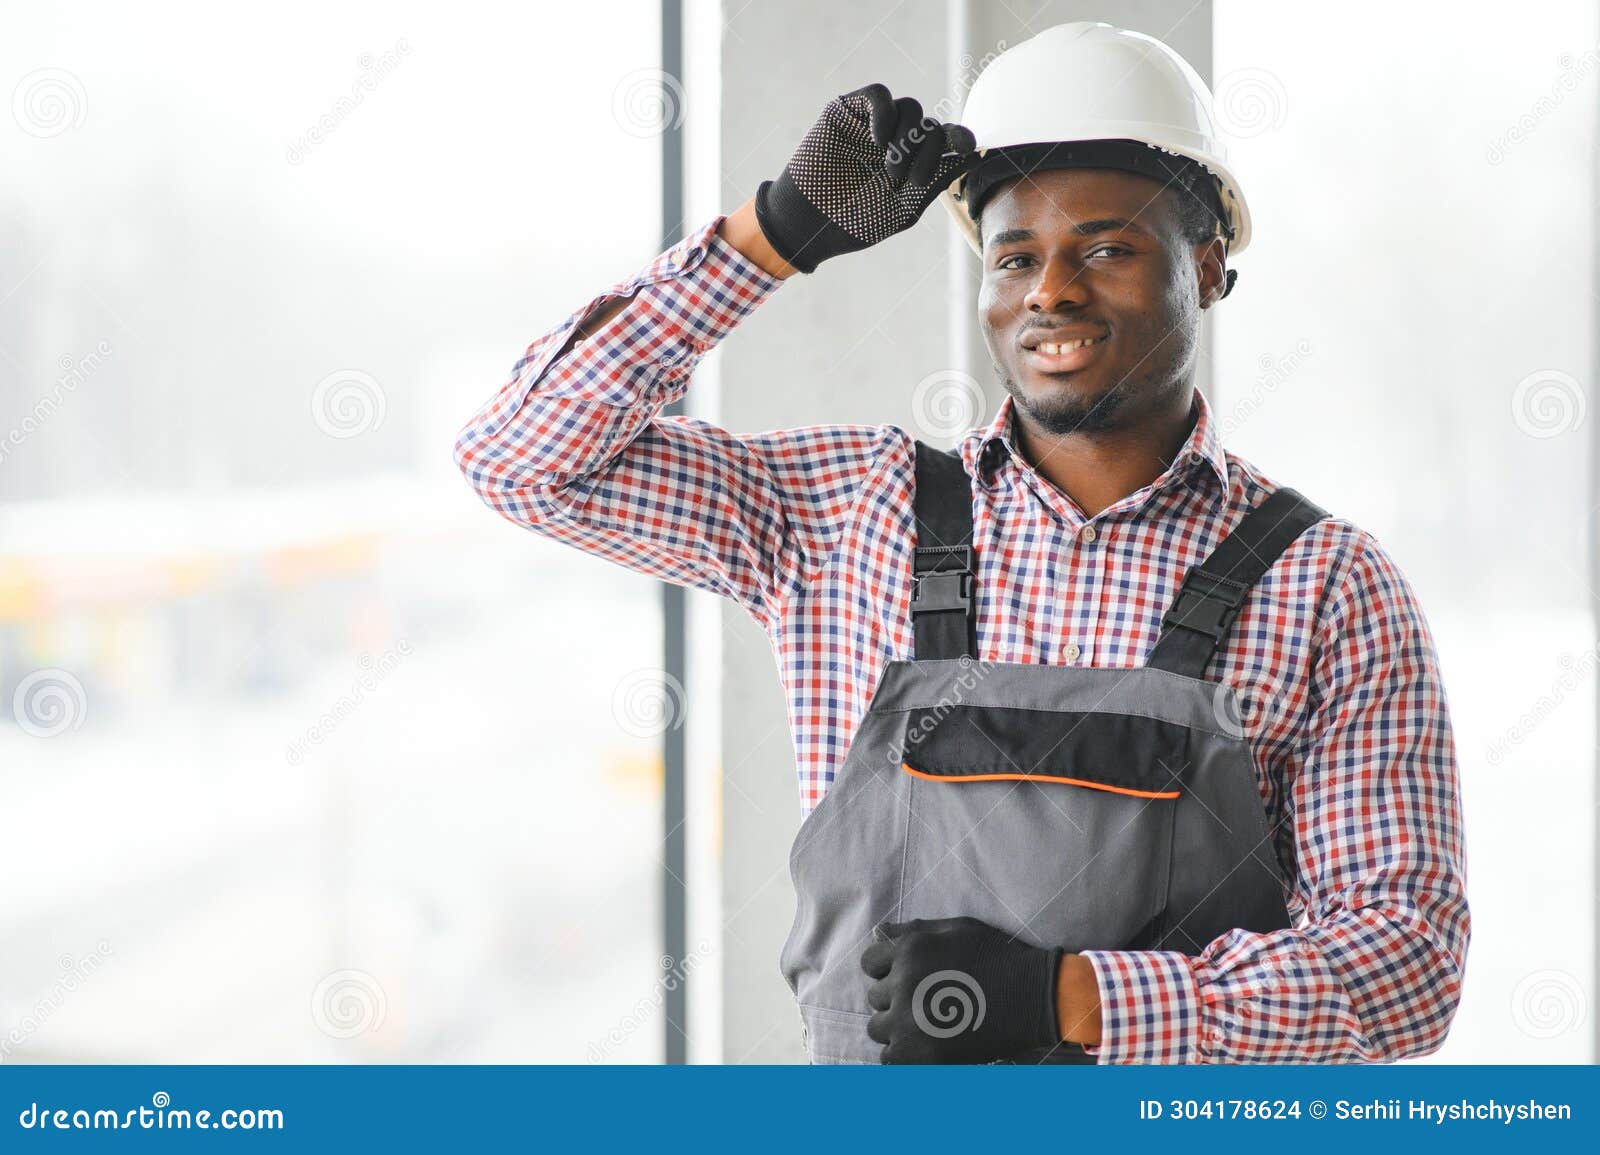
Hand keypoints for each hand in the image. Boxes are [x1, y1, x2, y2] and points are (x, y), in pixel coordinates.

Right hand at [754, 84, 975, 272]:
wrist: (809, 223)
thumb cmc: (854, 222)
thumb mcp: (903, 209)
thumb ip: (934, 182)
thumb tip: (970, 156)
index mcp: (913, 164)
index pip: (945, 140)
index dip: (960, 137)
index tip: (967, 147)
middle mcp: (897, 141)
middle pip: (930, 124)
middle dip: (926, 150)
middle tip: (903, 179)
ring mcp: (873, 126)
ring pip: (910, 107)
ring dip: (907, 137)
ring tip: (888, 167)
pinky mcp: (849, 112)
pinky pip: (878, 94)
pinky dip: (885, 112)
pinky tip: (878, 139)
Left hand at [860, 915, 1062, 1063]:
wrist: (1034, 997)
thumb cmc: (998, 957)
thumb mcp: (957, 929)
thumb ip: (914, 930)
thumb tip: (879, 933)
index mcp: (910, 950)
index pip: (870, 963)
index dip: (887, 970)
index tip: (907, 979)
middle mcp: (903, 983)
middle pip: (876, 998)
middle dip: (896, 999)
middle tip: (929, 1003)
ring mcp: (910, 1021)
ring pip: (879, 1029)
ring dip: (897, 1028)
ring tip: (928, 1026)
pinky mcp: (922, 1054)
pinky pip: (890, 1059)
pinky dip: (904, 1056)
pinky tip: (927, 1046)